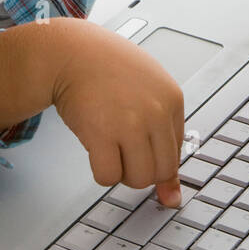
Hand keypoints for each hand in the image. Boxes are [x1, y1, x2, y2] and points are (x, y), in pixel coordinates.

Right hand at [51, 20, 185, 207]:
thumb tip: (172, 197)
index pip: (176, 153)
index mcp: (172, 99)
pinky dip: (101, 172)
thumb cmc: (108, 69)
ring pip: (138, 179)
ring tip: (110, 148)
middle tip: (123, 152)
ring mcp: (130, 123)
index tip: (146, 164)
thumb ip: (163, 137)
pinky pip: (108, 176)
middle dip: (140, 170)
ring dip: (121, 173)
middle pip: (160, 171)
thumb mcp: (148, 92)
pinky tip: (96, 150)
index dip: (156, 161)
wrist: (72, 52)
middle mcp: (156, 112)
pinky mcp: (101, 133)